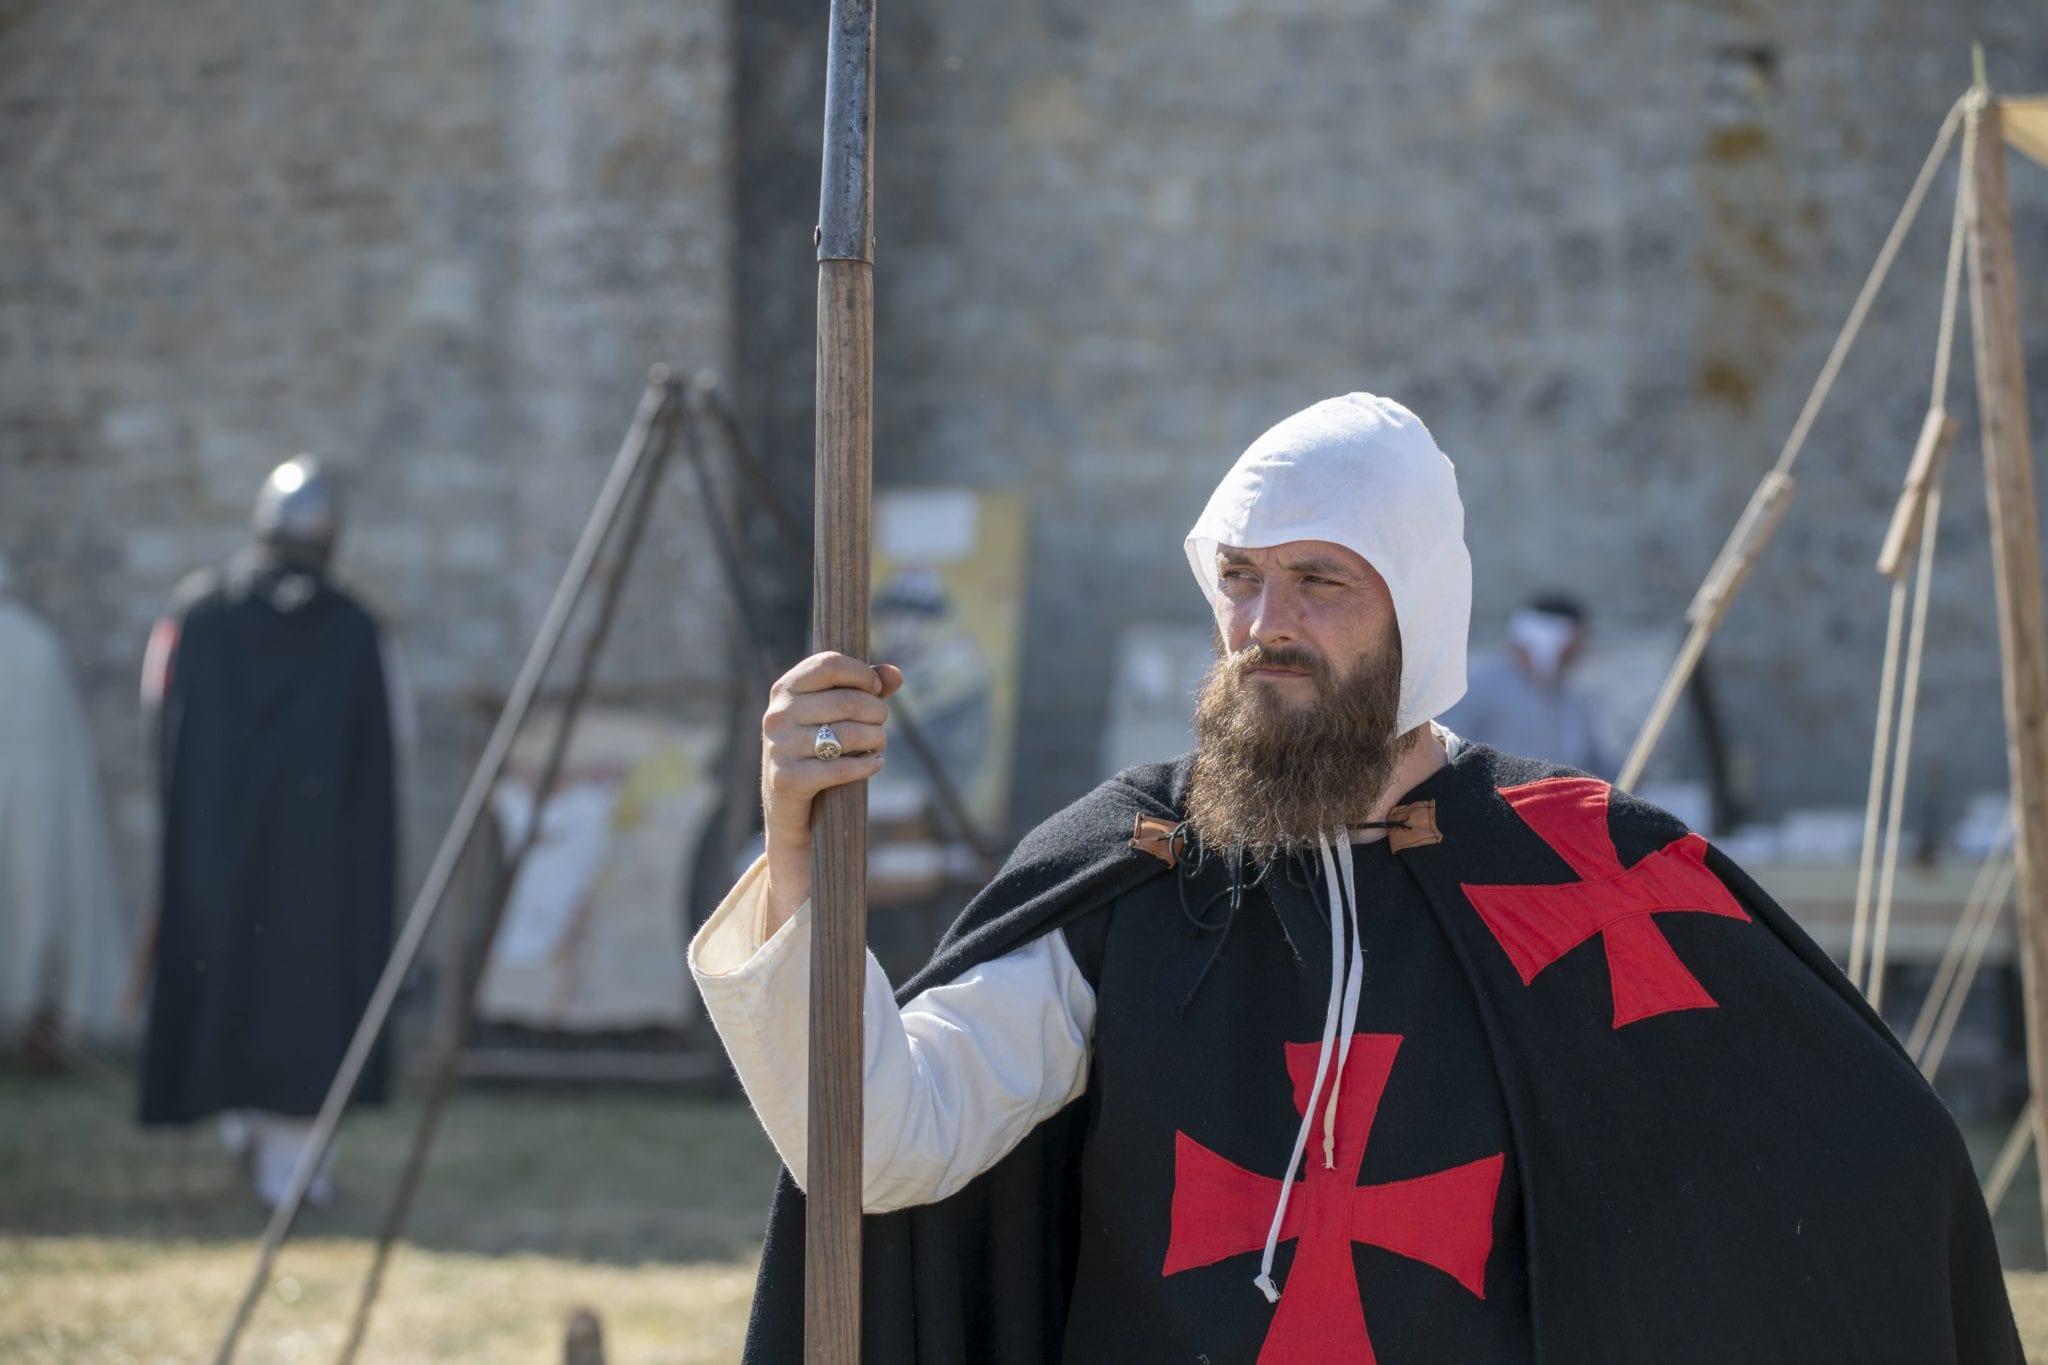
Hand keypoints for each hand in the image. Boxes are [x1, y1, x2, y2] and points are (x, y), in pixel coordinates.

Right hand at [759, 651, 904, 932]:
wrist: (791, 813)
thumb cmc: (818, 752)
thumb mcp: (835, 716)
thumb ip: (866, 689)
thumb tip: (895, 674)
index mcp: (785, 689)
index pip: (830, 663)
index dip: (863, 673)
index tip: (876, 689)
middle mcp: (776, 715)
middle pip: (847, 701)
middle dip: (877, 713)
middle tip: (882, 725)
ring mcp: (778, 747)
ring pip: (847, 734)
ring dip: (875, 739)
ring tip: (879, 744)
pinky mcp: (787, 779)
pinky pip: (840, 767)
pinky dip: (866, 765)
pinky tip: (876, 763)